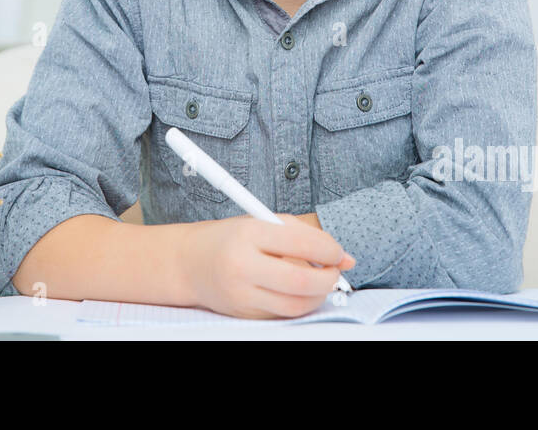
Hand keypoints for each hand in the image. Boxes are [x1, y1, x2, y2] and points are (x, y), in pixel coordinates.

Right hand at [178, 213, 355, 318]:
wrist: (191, 263)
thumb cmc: (232, 239)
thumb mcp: (263, 223)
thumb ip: (305, 235)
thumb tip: (346, 258)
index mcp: (249, 234)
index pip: (301, 243)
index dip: (329, 250)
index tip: (338, 252)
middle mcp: (243, 265)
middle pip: (301, 281)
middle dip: (329, 278)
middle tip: (334, 271)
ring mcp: (242, 294)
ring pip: (296, 305)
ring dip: (318, 295)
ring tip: (319, 282)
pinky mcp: (244, 314)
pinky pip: (283, 314)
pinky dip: (299, 304)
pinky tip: (298, 291)